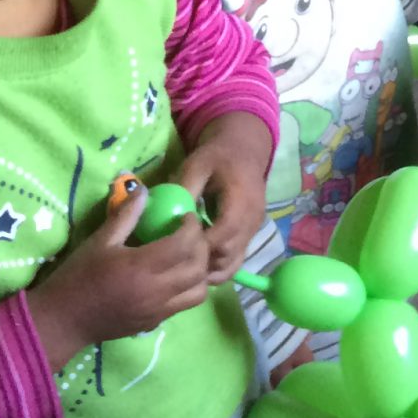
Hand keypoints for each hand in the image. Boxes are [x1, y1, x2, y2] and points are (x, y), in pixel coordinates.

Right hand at [25, 186, 211, 369]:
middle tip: (191, 233)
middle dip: (202, 246)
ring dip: (201, 271)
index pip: (185, 244)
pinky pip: (185, 305)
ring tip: (188, 256)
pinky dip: (190, 289)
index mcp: (141, 267)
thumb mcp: (99, 241)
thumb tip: (145, 190)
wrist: (61, 322)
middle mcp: (156, 291)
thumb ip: (126, 215)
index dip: (192, 226)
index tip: (185, 216)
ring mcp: (158, 311)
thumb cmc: (77, 277)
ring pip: (199, 291)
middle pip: (199, 267)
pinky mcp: (155, 323)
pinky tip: (175, 276)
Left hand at [176, 111, 272, 285]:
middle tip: (175, 257)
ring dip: (209, 268)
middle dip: (201, 260)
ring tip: (185, 263)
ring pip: (233, 263)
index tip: (176, 243)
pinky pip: (236, 260)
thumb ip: (184, 189)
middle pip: (228, 253)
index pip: (225, 232)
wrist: (243, 150)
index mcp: (241, 199)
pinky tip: (199, 262)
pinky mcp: (251, 235)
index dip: (200, 243)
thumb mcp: (196, 165)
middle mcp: (252, 218)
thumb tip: (163, 215)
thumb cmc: (217, 157)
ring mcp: (254, 229)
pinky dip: (218, 266)